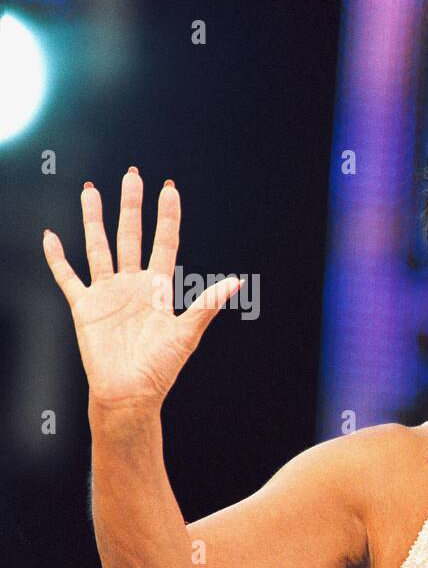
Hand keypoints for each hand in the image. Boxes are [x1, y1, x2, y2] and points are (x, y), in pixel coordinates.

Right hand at [42, 168, 242, 409]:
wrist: (129, 392)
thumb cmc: (160, 368)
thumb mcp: (187, 333)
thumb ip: (206, 305)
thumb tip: (236, 282)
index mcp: (158, 289)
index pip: (164, 243)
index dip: (167, 216)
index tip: (170, 188)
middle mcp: (132, 285)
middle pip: (131, 235)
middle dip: (131, 206)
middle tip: (131, 175)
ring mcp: (107, 293)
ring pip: (98, 246)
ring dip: (93, 218)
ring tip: (91, 190)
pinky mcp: (84, 306)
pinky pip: (67, 276)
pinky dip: (58, 257)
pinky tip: (51, 236)